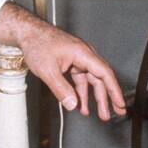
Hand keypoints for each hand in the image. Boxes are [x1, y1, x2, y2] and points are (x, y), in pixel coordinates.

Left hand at [0, 2, 127, 120]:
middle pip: (101, 79)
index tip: (120, 103)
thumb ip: (61, 89)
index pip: (105, 73)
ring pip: (91, 81)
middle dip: (108, 97)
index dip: (114, 90)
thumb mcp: (48, 70)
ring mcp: (77, 59)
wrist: (27, 32)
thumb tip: (72, 104)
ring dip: (95, 98)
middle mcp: (83, 55)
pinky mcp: (70, 62)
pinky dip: (81, 92)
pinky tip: (80, 104)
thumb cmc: (37, 42)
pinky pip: (80, 80)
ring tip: (99, 114)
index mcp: (83, 53)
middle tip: (116, 112)